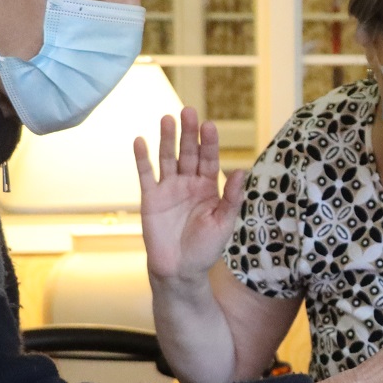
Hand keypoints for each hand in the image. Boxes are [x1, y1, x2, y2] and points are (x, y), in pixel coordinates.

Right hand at [134, 107, 245, 285]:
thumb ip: (232, 198)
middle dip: (188, 133)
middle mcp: (188, 183)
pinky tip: (141, 140)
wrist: (180, 271)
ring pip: (167, 158)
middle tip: (188, 111)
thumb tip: (242, 171)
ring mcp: (169, 189)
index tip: (209, 126)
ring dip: (167, 139)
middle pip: (188, 152)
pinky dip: (142, 158)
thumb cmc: (205, 249)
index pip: (209, 159)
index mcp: (208, 187)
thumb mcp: (224, 224)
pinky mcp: (150, 198)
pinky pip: (146, 174)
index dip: (209, 143)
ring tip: (167, 118)